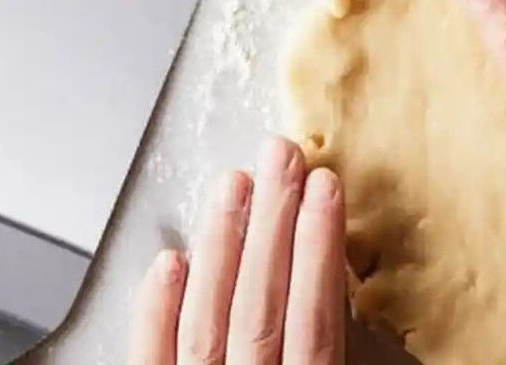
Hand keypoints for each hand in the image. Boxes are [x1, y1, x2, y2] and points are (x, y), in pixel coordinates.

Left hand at [128, 138, 344, 364]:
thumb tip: (355, 286)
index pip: (314, 321)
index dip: (320, 249)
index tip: (324, 189)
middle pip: (260, 306)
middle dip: (273, 223)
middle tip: (281, 160)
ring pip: (205, 320)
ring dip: (221, 245)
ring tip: (234, 183)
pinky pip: (150, 357)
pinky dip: (157, 309)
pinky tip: (170, 261)